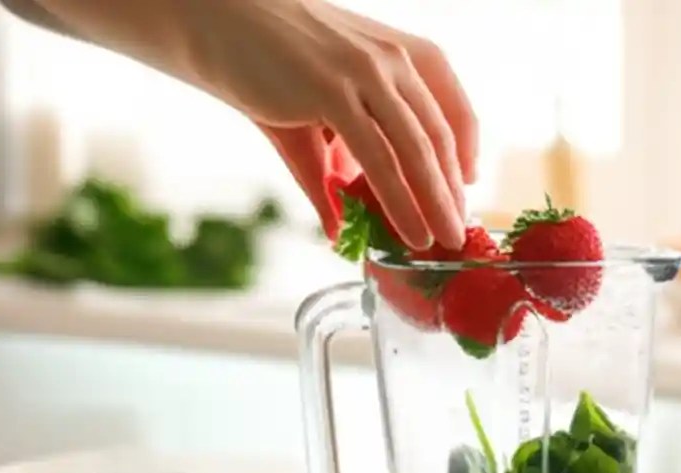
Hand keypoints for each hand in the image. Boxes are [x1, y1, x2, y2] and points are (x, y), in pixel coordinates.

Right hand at [190, 0, 477, 248]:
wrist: (212, 20)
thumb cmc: (265, 60)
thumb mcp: (318, 109)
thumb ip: (334, 166)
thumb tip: (337, 230)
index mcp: (400, 51)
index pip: (451, 104)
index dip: (465, 147)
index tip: (468, 182)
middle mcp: (392, 58)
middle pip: (438, 134)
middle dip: (451, 189)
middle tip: (457, 231)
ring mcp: (365, 73)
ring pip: (415, 150)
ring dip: (433, 203)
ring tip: (442, 242)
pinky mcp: (333, 92)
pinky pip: (379, 159)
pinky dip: (398, 202)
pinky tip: (407, 231)